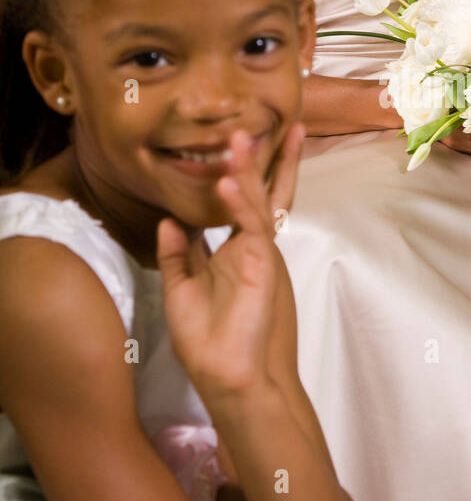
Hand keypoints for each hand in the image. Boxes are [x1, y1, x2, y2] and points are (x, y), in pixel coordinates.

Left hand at [157, 123, 304, 399]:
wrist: (225, 376)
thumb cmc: (207, 339)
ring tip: (240, 138)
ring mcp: (259, 255)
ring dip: (249, 170)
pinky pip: (252, 228)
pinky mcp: (261, 268)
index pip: (242, 203)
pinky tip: (228, 183)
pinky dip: (240, 205)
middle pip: (263, 193)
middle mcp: (251, 247)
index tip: (237, 143)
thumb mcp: (181, 288)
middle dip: (267, 159)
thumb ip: (178, 253)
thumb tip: (169, 220)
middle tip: (270, 124)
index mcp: (235, 251)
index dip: (241, 173)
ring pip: (258, 202)